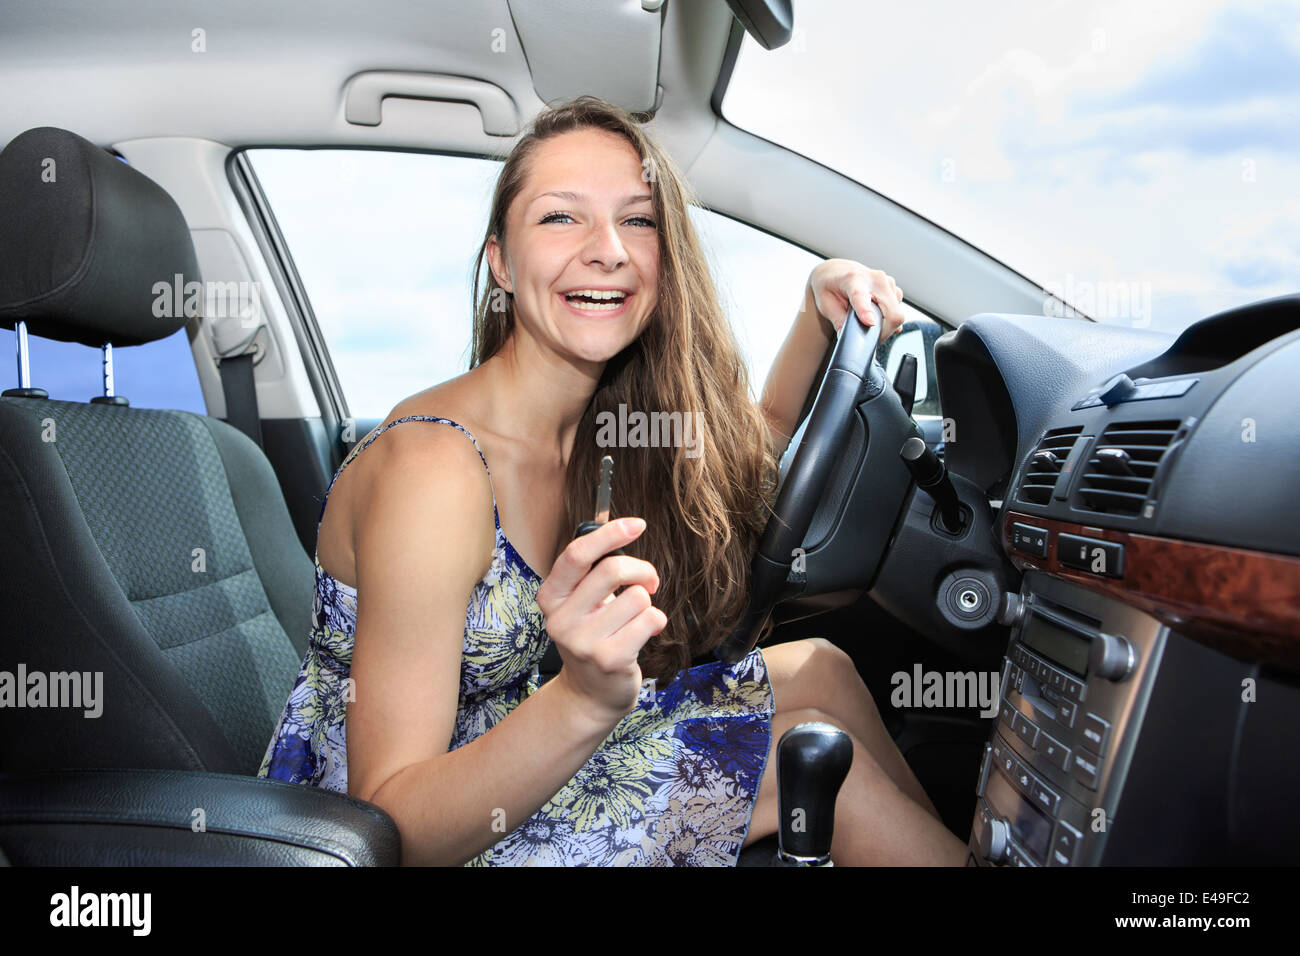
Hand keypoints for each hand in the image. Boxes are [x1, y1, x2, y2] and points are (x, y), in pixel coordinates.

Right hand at [535, 517, 664, 723]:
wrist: (591, 694)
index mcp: (551, 597)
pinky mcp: (610, 659)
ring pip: (637, 596)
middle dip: (642, 570)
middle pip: (613, 570)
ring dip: (647, 603)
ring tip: (638, 618)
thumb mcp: (581, 603)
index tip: (636, 525)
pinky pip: (650, 619)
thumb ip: (592, 571)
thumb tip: (619, 526)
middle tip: (649, 581)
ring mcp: (584, 642)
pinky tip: (644, 634)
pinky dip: (656, 622)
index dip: (609, 534)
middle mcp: (562, 619)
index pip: (577, 554)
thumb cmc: (593, 637)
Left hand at [807, 259, 905, 341]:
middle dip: (884, 331)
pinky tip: (875, 314)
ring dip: (886, 325)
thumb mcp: (826, 305)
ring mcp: (887, 282)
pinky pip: (898, 310)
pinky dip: (889, 318)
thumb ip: (838, 321)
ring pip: (897, 313)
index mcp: (853, 279)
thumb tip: (846, 337)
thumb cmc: (830, 286)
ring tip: (869, 324)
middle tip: (870, 339)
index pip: (861, 296)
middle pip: (892, 311)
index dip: (866, 311)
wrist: (837, 271)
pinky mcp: (894, 287)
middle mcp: (874, 278)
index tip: (870, 323)